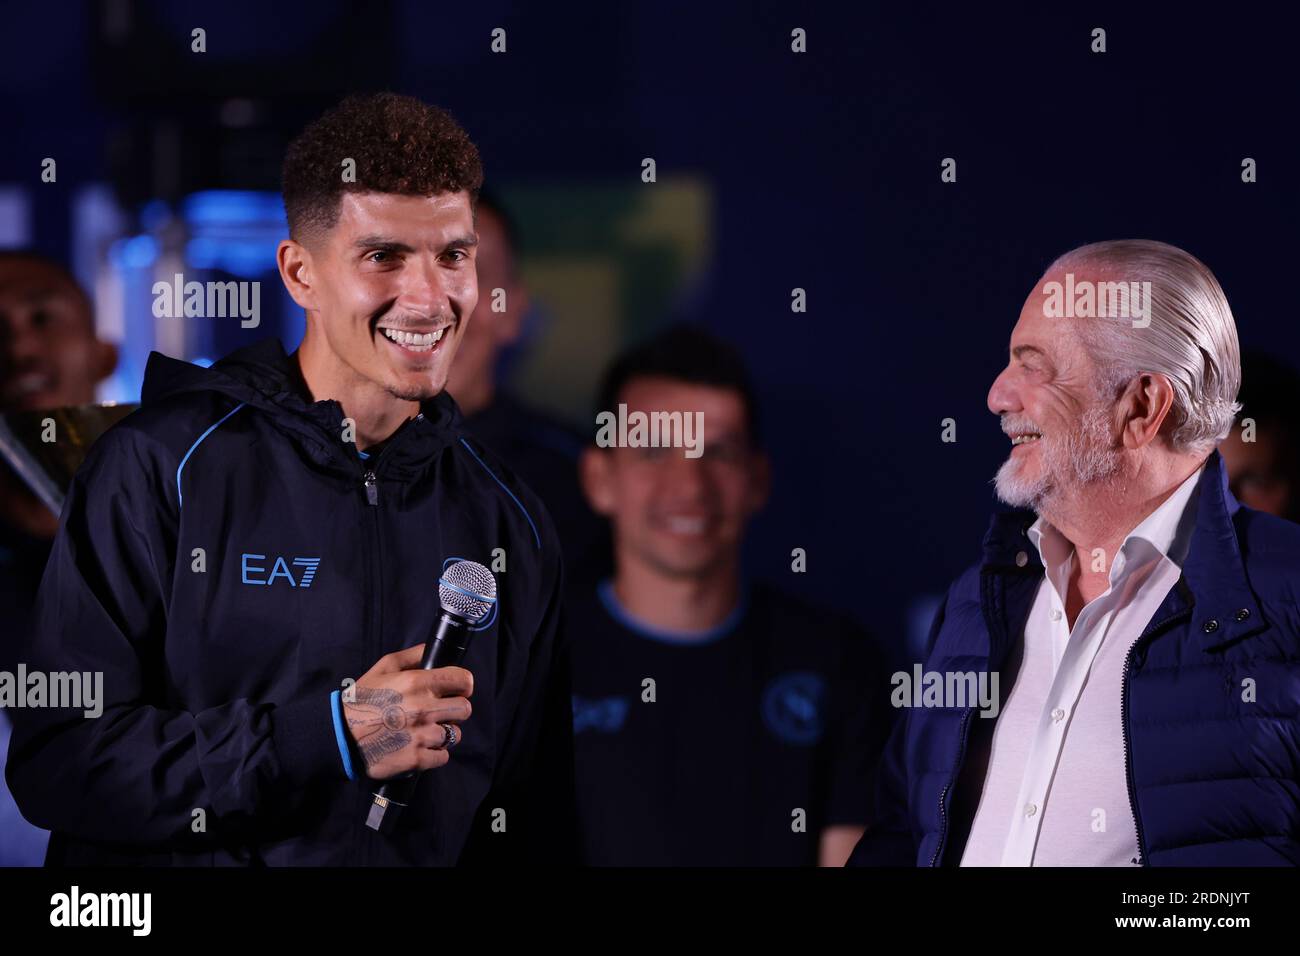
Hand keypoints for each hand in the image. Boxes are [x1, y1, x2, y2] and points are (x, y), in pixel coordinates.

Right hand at [342, 644, 472, 779]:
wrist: (339, 736)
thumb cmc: (361, 700)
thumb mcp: (383, 668)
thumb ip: (412, 656)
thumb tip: (432, 650)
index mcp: (418, 682)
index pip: (464, 681)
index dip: (463, 685)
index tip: (457, 690)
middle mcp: (424, 708)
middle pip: (465, 709)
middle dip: (454, 710)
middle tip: (439, 712)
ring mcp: (422, 735)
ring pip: (455, 734)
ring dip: (443, 733)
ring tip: (424, 731)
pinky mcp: (418, 759)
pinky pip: (443, 756)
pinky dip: (434, 754)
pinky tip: (418, 747)